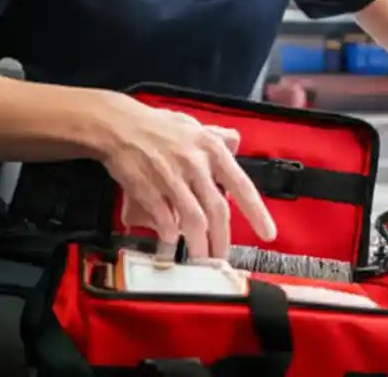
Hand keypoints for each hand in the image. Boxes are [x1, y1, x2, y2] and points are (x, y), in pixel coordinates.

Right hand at [101, 103, 276, 259]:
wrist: (119, 126)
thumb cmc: (158, 126)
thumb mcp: (194, 125)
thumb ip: (217, 137)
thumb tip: (235, 143)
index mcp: (211, 149)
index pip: (241, 185)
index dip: (257, 212)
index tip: (268, 233)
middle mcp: (195, 164)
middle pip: (217, 211)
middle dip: (223, 241)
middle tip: (224, 260)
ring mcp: (171, 179)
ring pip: (193, 221)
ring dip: (199, 246)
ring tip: (202, 262)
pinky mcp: (148, 190)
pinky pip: (164, 220)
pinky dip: (170, 234)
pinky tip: (172, 242)